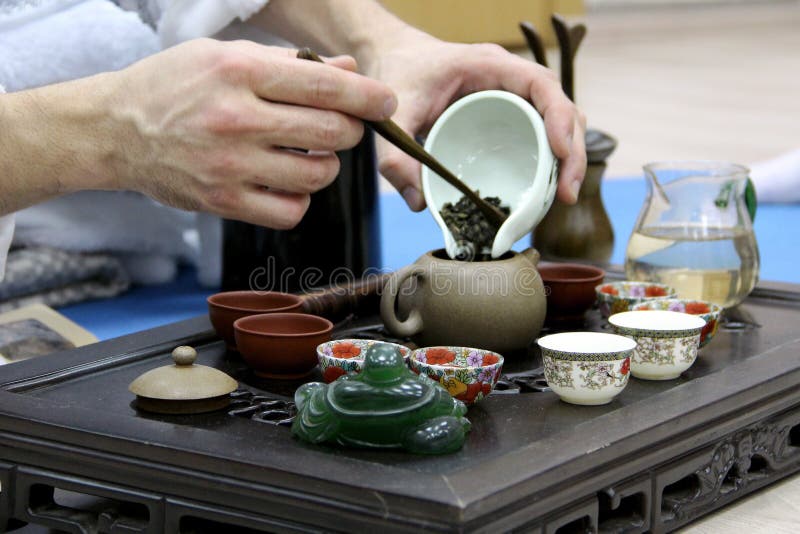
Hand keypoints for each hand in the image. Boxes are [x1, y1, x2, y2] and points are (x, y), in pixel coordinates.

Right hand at [105, 39, 396, 227]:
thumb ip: (287, 63)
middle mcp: (236, 120)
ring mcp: (230, 166)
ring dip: (327, 165)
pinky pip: (290, 211)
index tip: (386, 103)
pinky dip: (300, 199)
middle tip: (341, 127)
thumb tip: (345, 67)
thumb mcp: (223, 55)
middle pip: (330, 134)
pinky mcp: (223, 202)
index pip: (324, 85)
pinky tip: (288, 182)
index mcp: (239, 73)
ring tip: (309, 154)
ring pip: (317, 176)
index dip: (367, 96)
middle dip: (350, 131)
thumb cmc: (172, 86)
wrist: (115, 130)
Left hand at [363, 30, 586, 210]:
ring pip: (558, 122)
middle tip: (566, 193)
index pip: (540, 83)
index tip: (561, 152)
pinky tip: (546, 189)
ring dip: (568, 157)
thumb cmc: (401, 73)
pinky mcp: (510, 116)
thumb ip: (396, 157)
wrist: (397, 58)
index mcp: (489, 66)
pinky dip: (551, 159)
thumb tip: (420, 204)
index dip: (558, 116)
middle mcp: (510, 79)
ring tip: (564, 195)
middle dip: (572, 150)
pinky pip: (541, 133)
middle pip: (561, 107)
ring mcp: (514, 97)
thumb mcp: (395, 113)